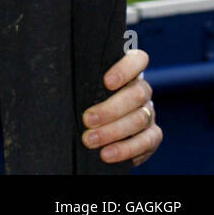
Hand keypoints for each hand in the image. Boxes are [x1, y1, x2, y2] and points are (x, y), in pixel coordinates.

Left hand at [82, 48, 161, 165]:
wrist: (102, 125)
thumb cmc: (88, 96)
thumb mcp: (85, 83)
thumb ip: (83, 77)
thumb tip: (60, 74)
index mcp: (130, 71)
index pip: (137, 60)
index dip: (125, 69)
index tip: (106, 82)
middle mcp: (143, 90)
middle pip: (136, 94)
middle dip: (110, 109)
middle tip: (87, 120)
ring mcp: (149, 112)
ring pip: (139, 119)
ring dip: (113, 132)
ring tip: (90, 140)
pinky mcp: (152, 135)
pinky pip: (147, 141)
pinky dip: (126, 149)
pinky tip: (108, 154)